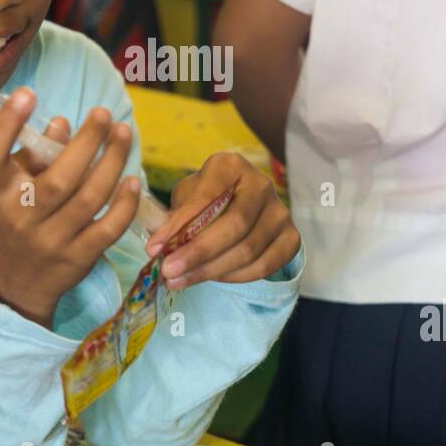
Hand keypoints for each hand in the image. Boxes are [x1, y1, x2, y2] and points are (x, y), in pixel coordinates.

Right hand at [0, 88, 141, 328]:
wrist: (14, 286)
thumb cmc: (12, 223)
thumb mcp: (8, 190)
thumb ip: (33, 156)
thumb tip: (63, 123)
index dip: (7, 124)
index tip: (28, 93)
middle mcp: (21, 218)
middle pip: (59, 178)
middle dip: (87, 141)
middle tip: (104, 114)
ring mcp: (51, 241)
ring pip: (89, 199)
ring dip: (112, 163)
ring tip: (124, 134)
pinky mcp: (77, 259)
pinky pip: (107, 228)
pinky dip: (123, 203)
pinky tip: (132, 179)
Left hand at [145, 151, 299, 289]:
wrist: (244, 206)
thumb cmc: (207, 199)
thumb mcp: (187, 197)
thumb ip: (176, 216)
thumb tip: (159, 246)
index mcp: (231, 166)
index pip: (207, 195)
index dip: (179, 224)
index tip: (154, 248)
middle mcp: (261, 183)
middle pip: (234, 225)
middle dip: (197, 252)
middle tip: (168, 271)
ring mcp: (280, 211)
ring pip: (248, 249)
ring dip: (211, 270)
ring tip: (180, 280)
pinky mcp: (291, 237)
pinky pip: (265, 265)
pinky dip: (235, 277)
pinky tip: (211, 279)